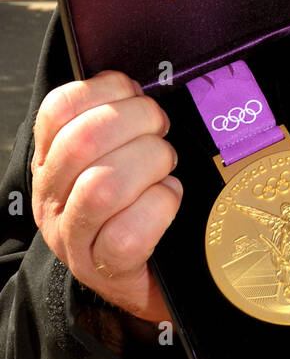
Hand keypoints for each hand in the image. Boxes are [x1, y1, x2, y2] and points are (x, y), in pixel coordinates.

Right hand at [30, 71, 180, 324]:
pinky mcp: (105, 271)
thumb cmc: (139, 200)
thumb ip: (120, 118)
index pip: (58, 109)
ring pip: (103, 186)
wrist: (152, 274)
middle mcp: (52, 199)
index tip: (136, 95)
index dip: (106, 90)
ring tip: (166, 168)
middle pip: (82, 142)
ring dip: (150, 164)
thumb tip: (145, 84)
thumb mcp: (117, 153)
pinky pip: (128, 234)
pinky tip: (168, 198)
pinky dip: (160, 207)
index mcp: (52, 161)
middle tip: (161, 130)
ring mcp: (74, 239)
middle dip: (137, 122)